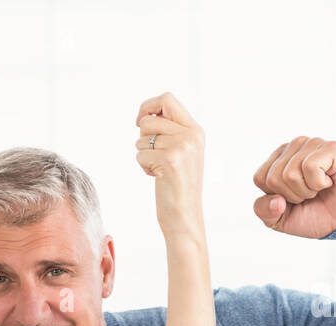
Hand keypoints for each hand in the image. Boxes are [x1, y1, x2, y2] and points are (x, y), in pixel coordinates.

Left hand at [136, 92, 205, 239]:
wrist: (185, 216)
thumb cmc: (178, 186)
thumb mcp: (182, 153)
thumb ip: (170, 132)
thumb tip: (144, 116)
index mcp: (195, 130)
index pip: (167, 99)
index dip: (147, 106)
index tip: (140, 121)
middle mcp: (191, 135)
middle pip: (149, 120)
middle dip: (143, 138)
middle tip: (154, 155)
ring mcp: (182, 146)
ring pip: (142, 139)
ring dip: (143, 155)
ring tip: (159, 169)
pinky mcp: (170, 160)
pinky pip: (140, 155)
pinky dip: (143, 167)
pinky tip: (158, 177)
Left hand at [252, 137, 335, 238]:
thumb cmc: (313, 215)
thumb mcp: (278, 219)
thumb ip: (263, 210)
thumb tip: (277, 200)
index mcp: (277, 159)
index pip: (260, 178)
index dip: (276, 196)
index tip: (293, 198)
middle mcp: (294, 146)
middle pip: (273, 177)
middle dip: (292, 195)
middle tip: (310, 194)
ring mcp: (313, 144)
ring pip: (290, 173)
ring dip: (306, 191)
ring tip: (319, 188)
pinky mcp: (331, 147)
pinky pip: (310, 168)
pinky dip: (319, 184)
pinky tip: (329, 181)